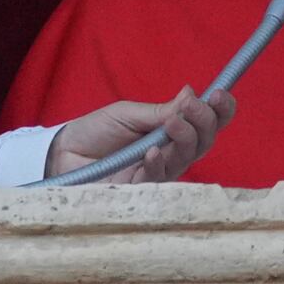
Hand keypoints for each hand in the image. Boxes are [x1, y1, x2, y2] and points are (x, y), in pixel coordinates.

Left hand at [45, 86, 235, 183]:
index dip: (220, 111)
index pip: (206, 124)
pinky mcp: (140, 190)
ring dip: (185, 138)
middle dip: (205, 122)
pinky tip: (152, 151)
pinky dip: (158, 163)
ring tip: (173, 123)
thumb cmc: (96, 131)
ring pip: (186, 159)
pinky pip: (158, 178)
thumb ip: (160, 110)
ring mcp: (156, 172)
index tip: (221, 93)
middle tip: (194, 106)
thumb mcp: (128, 113)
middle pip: (204, 142)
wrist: (63, 153)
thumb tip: (192, 93)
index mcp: (171, 131)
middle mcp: (170, 153)